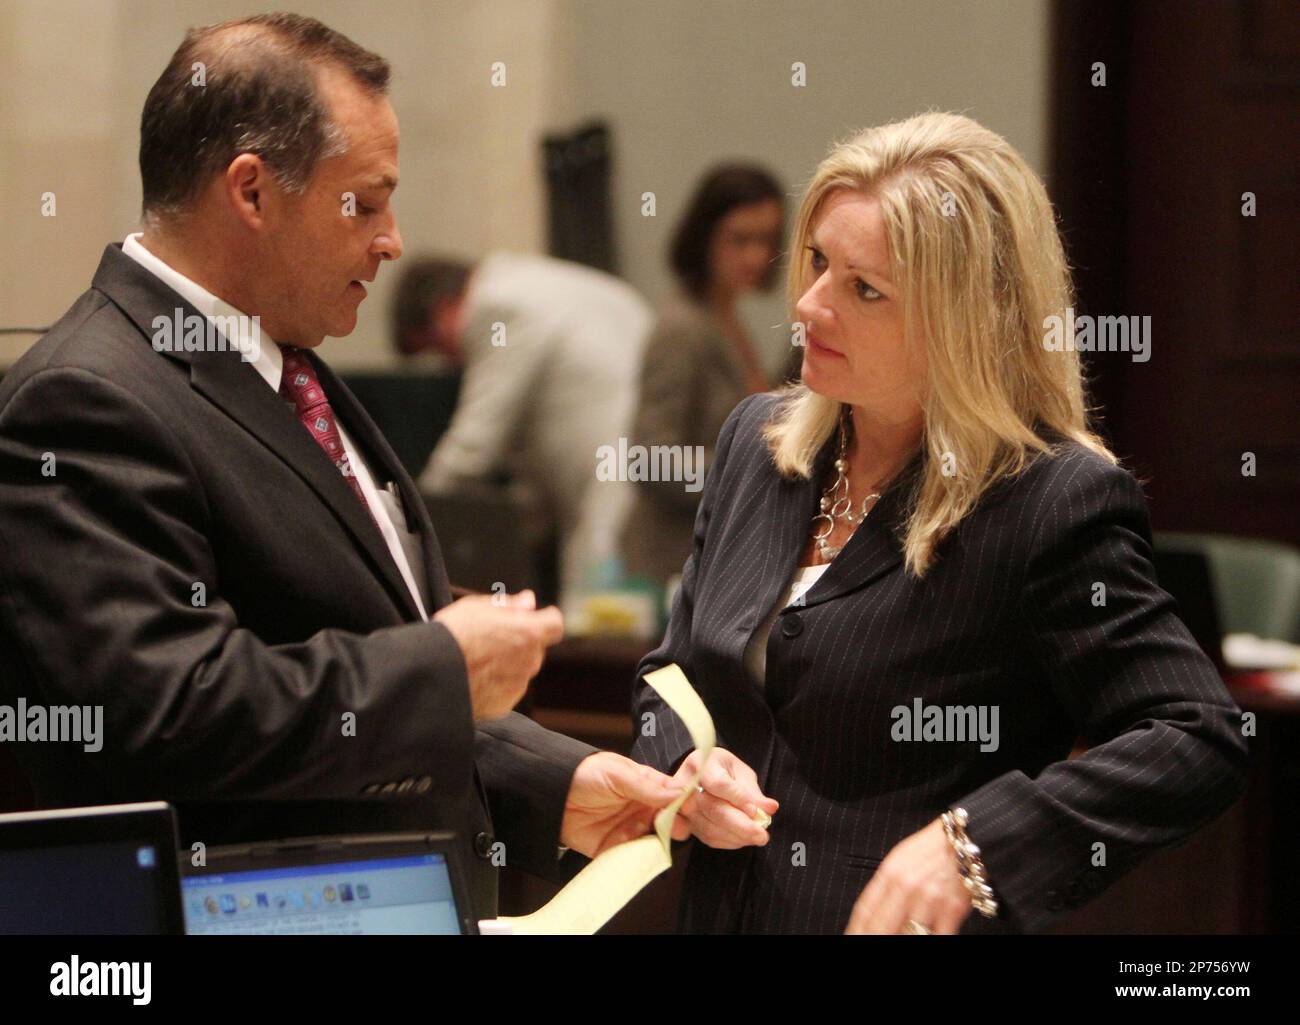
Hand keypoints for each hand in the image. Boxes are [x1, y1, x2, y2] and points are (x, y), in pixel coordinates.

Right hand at [433, 589, 562, 720]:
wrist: (432, 676)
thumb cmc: (453, 636)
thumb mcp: (477, 607)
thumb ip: (509, 604)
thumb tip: (528, 601)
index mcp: (528, 633)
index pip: (554, 623)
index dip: (543, 618)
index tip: (528, 617)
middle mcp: (529, 661)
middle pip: (535, 648)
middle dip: (520, 642)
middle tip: (491, 638)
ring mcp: (518, 686)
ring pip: (520, 670)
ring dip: (508, 664)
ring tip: (476, 660)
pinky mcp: (503, 705)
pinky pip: (506, 690)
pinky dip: (496, 684)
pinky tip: (473, 678)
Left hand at [560, 752, 690, 857]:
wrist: (550, 795)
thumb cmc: (584, 774)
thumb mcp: (618, 773)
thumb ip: (647, 786)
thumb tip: (678, 794)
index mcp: (647, 786)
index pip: (675, 795)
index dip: (684, 801)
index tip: (688, 807)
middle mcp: (642, 809)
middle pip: (671, 822)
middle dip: (676, 825)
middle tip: (674, 826)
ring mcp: (630, 830)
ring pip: (656, 842)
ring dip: (660, 844)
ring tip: (656, 841)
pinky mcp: (615, 849)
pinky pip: (633, 858)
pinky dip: (640, 860)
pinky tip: (641, 855)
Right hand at [672, 748, 778, 849]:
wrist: (700, 775)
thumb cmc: (722, 771)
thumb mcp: (740, 772)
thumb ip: (752, 791)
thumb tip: (769, 808)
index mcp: (700, 764)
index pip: (718, 784)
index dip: (738, 799)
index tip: (756, 810)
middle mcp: (685, 786)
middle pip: (713, 809)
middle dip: (741, 825)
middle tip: (762, 834)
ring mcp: (682, 807)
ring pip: (710, 827)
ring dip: (737, 836)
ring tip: (757, 837)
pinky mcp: (686, 824)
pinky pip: (708, 837)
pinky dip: (729, 841)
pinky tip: (743, 838)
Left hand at [844, 817, 972, 933]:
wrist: (965, 839)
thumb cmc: (932, 849)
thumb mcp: (900, 859)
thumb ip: (885, 885)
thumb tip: (872, 912)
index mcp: (889, 874)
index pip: (865, 911)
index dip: (858, 929)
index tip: (853, 937)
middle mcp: (906, 887)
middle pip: (882, 926)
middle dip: (875, 937)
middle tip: (869, 942)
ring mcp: (929, 899)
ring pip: (909, 934)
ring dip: (903, 937)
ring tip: (898, 937)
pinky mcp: (952, 909)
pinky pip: (937, 935)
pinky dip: (929, 938)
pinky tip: (924, 936)